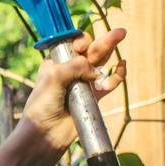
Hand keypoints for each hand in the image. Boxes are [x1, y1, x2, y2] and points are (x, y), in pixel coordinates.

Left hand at [18, 28, 126, 149]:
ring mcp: (83, 84)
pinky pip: (109, 83)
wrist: (45, 134)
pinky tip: (122, 64)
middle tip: (120, 32)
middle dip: (104, 40)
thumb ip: (75, 66)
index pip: (72, 45)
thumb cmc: (42, 105)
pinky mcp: (94, 97)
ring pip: (101, 63)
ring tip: (122, 36)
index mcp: (56, 63)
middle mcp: (70, 71)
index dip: (80, 41)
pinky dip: (117, 74)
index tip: (81, 45)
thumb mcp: (53, 78)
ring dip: (112, 50)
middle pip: (90, 51)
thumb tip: (96, 70)